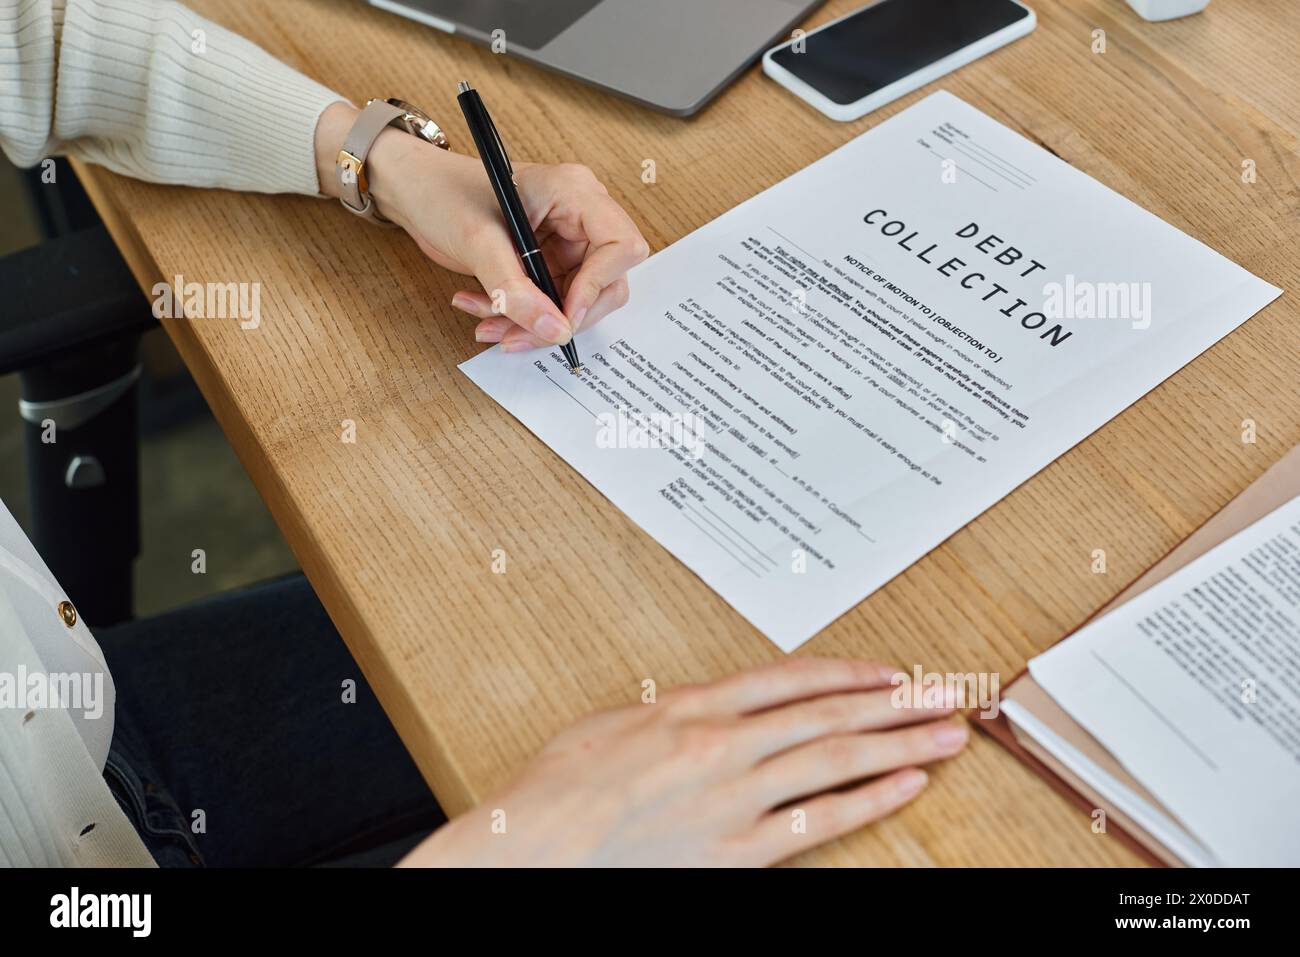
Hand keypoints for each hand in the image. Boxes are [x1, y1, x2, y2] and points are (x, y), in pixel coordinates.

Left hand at [316, 103, 648, 350]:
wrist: (412, 191)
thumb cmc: (443, 192)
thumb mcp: (479, 242)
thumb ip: (517, 291)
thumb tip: (556, 332)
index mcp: (575, 193)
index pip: (622, 246)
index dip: (598, 286)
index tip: (565, 315)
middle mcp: (580, 218)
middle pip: (605, 284)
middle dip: (562, 316)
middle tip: (519, 333)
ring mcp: (565, 244)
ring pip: (575, 303)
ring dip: (533, 323)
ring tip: (487, 323)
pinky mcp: (547, 264)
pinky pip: (549, 305)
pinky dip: (519, 317)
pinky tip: (483, 310)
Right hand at [399, 658, 968, 866]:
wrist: (532, 853)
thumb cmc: (557, 794)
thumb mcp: (612, 725)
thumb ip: (672, 710)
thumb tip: (710, 704)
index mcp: (689, 707)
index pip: (788, 678)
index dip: (847, 672)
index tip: (888, 671)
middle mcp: (720, 746)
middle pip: (827, 713)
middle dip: (894, 702)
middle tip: (944, 693)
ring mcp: (732, 800)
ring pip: (833, 760)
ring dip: (898, 744)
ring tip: (944, 736)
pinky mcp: (735, 852)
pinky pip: (816, 823)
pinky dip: (865, 802)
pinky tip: (902, 788)